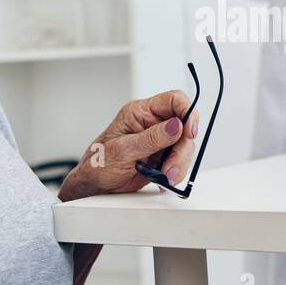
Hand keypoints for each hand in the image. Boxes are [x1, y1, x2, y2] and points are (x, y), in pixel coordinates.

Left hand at [58, 90, 198, 200]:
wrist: (95, 184)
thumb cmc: (100, 162)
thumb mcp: (123, 150)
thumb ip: (151, 138)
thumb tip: (176, 125)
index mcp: (140, 112)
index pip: (173, 100)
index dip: (187, 111)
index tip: (190, 131)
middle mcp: (153, 124)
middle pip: (184, 127)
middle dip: (182, 149)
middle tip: (171, 167)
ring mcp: (159, 141)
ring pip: (184, 146)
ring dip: (179, 164)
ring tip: (166, 177)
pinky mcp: (163, 157)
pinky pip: (180, 161)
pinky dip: (176, 172)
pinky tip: (164, 179)